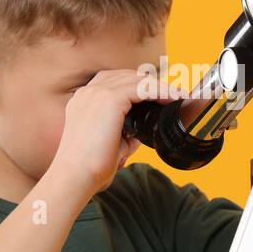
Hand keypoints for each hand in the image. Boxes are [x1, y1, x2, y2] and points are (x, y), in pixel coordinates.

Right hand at [52, 69, 183, 198]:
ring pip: (136, 79)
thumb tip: (141, 132)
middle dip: (150, 83)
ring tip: (177, 96)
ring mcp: (97, 93)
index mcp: (84, 101)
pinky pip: (143, 87)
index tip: (158, 95)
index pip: (114, 81)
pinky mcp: (109, 99)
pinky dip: (160, 91)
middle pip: (126, 75)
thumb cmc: (89, 167)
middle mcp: (88, 92)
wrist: (75, 175)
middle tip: (172, 95)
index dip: (138, 85)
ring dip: (159, 86)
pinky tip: (172, 98)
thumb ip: (125, 134)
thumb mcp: (109, 145)